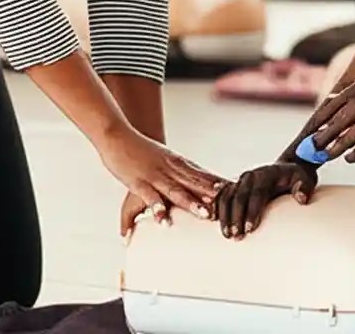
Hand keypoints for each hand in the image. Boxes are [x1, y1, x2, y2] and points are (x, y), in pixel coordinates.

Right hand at [98, 128, 224, 229]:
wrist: (117, 135)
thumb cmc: (140, 150)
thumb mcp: (164, 159)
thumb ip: (179, 172)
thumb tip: (193, 185)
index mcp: (178, 163)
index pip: (204, 175)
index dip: (220, 184)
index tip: (238, 192)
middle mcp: (170, 169)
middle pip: (196, 183)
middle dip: (213, 196)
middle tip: (230, 207)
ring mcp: (155, 175)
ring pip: (176, 190)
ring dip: (192, 202)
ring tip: (206, 215)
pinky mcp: (138, 182)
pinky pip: (149, 196)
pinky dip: (157, 207)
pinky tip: (164, 219)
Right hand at [215, 161, 316, 238]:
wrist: (287, 169)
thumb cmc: (297, 178)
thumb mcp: (306, 179)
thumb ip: (304, 187)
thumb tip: (301, 198)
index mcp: (266, 174)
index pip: (257, 192)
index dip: (252, 210)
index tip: (250, 228)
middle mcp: (251, 176)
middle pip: (239, 196)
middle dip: (236, 217)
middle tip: (236, 236)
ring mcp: (241, 181)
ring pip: (227, 197)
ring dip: (225, 216)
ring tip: (227, 235)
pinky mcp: (236, 187)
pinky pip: (222, 196)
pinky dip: (217, 208)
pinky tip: (215, 222)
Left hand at [307, 70, 354, 163]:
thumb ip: (350, 91)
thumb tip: (331, 100)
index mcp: (353, 92)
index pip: (327, 110)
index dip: (315, 124)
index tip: (308, 132)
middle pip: (332, 127)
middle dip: (319, 140)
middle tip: (310, 149)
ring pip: (344, 141)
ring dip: (332, 151)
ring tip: (325, 156)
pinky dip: (353, 156)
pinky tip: (349, 158)